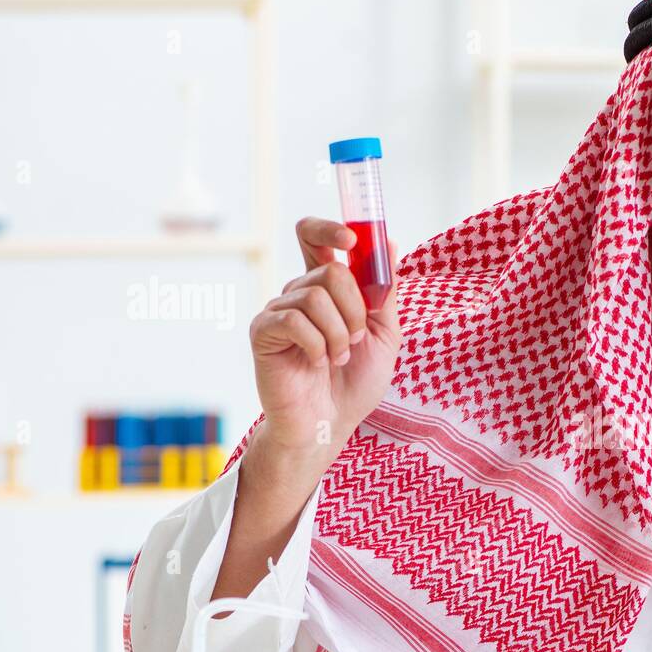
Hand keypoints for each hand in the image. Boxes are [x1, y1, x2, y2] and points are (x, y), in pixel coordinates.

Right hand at [248, 217, 401, 454]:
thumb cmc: (355, 382)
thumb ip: (384, 292)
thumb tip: (389, 242)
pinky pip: (294, 320)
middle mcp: (299, 294)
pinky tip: (318, 363)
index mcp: (326, 289)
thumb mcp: (384, 334)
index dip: (330, 228)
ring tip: (338, 358)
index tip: (352, 241)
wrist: (332, 423)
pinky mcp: (263, 332)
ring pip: (315, 297)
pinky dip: (317, 345)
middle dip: (355, 309)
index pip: (315, 237)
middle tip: (355, 340)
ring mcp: (278, 311)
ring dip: (339, 333)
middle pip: (330, 271)